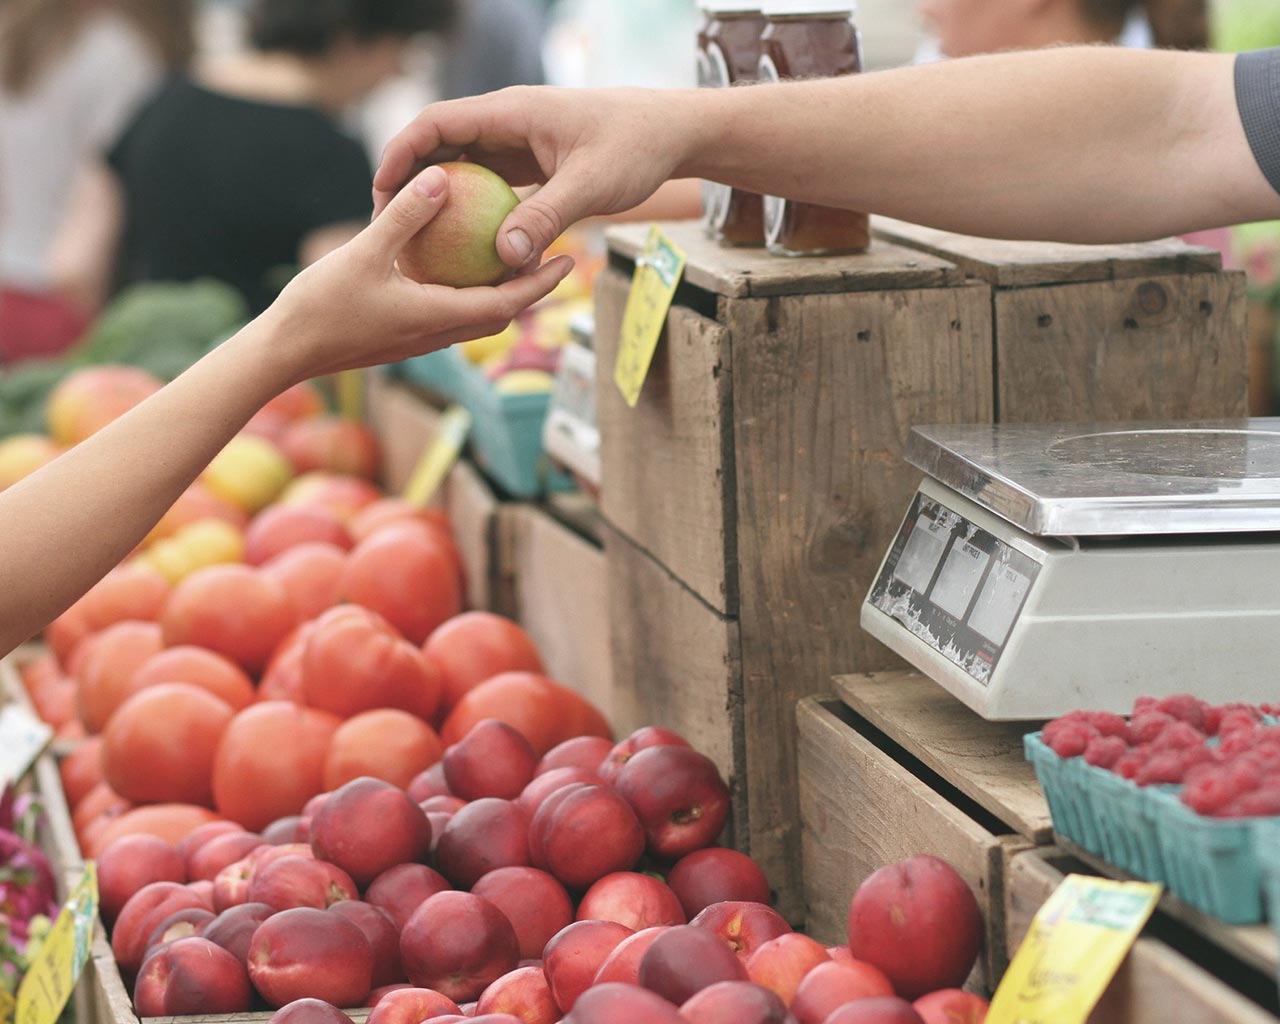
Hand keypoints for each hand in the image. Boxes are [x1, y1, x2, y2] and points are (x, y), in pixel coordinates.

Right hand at [264, 164, 574, 384]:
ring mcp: (419, 339)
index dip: (542, 283)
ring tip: (512, 258)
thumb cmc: (321, 306)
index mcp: (439, 318)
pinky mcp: (401, 337)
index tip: (569, 260)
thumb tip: (442, 177)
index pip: (508, 303)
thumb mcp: (364, 252)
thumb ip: (405, 216)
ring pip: (475, 317)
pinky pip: (447, 314)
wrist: (284, 353)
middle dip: (531, 288)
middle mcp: (437, 334)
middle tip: (553, 255)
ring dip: (499, 293)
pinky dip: (465, 293)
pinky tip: (455, 267)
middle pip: (500, 313)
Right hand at [373, 87, 694, 268]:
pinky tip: (463, 248)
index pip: (436, 123)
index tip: (382, 192)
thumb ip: (547, 218)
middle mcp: (507, 123)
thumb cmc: (635, 147)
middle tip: (387, 225)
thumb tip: (505, 258)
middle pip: (440, 145)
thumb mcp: (591, 185)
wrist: (670, 133)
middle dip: (409, 180)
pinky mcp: (530, 163)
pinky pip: (488, 185)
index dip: (401, 154)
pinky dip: (471, 210)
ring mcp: (517, 142)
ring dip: (438, 198)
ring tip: (415, 240)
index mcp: (511, 112)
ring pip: (462, 166)